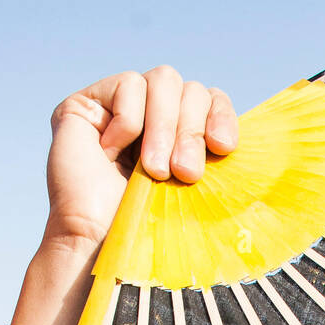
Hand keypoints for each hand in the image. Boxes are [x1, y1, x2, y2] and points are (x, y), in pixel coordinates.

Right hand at [44, 68, 238, 250]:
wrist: (99, 244)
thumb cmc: (147, 230)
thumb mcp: (192, 191)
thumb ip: (211, 157)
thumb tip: (235, 141)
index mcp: (181, 136)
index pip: (212, 100)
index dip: (221, 116)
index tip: (223, 147)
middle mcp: (153, 117)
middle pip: (190, 89)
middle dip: (191, 131)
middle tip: (184, 173)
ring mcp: (120, 107)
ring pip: (163, 80)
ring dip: (164, 128)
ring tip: (155, 171)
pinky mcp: (89, 103)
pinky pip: (128, 84)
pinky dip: (127, 120)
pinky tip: (112, 153)